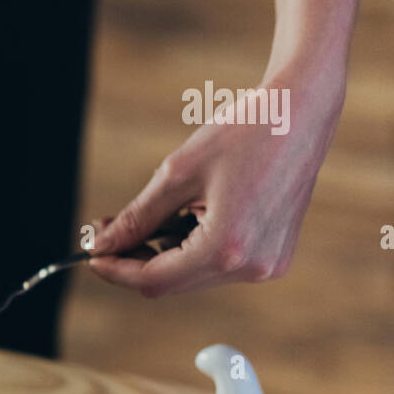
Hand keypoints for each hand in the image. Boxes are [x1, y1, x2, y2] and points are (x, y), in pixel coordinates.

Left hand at [88, 67, 343, 296]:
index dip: (115, 270)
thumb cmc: (243, 132)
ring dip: (162, 251)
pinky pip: (218, 264)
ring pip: (192, 275)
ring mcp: (268, 264)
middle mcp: (252, 267)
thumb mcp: (177, 173)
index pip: (153, 280)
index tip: (90, 253)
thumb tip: (100, 245)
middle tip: (107, 229)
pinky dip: (192, 246)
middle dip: (135, 258)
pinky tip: (189, 213)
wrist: (303, 110)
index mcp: (226, 248)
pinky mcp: (275, 255)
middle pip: (172, 282)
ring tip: (154, 212)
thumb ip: (137, 217)